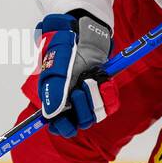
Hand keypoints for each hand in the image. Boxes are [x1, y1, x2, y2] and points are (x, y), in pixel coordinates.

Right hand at [23, 11, 116, 137]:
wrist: (85, 35)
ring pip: (94, 116)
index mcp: (56, 101)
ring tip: (89, 80)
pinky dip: (108, 95)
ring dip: (94, 99)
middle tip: (78, 90)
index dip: (63, 127)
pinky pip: (109, 106)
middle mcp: (73, 103)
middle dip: (81, 108)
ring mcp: (89, 99)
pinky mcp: (103, 93)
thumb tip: (51, 115)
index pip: (59, 126)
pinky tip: (104, 82)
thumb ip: (53, 92)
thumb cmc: (65, 51)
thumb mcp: (56, 69)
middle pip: (78, 123)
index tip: (66, 122)